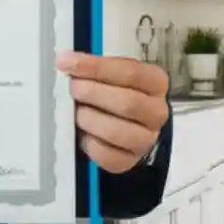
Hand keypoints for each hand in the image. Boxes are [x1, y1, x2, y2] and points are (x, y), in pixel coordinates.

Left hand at [57, 51, 169, 173]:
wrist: (131, 126)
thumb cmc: (119, 93)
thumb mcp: (115, 74)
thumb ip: (97, 68)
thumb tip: (67, 62)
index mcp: (155, 82)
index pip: (129, 72)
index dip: (95, 67)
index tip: (68, 62)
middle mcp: (156, 111)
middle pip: (125, 102)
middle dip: (92, 93)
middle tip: (73, 88)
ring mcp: (146, 139)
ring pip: (115, 131)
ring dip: (89, 119)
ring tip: (77, 111)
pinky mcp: (130, 160)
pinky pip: (106, 155)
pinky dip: (88, 143)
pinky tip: (83, 133)